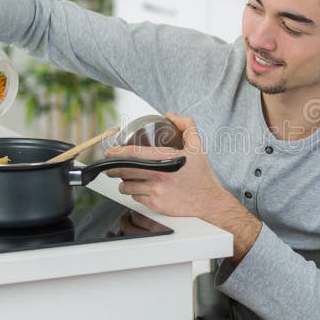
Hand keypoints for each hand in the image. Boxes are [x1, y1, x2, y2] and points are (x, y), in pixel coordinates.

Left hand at [103, 112, 232, 216]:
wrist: (209, 202)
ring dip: (124, 182)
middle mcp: (158, 175)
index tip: (109, 152)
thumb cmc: (202, 176)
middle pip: (124, 171)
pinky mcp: (155, 205)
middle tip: (112, 167)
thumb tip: (171, 115)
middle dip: (114, 169)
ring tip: (127, 179)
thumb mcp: (197, 146)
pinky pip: (135, 198)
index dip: (116, 152)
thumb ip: (186, 126)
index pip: (132, 154)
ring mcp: (155, 191)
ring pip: (126, 186)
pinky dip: (135, 194)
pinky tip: (141, 189)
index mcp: (165, 159)